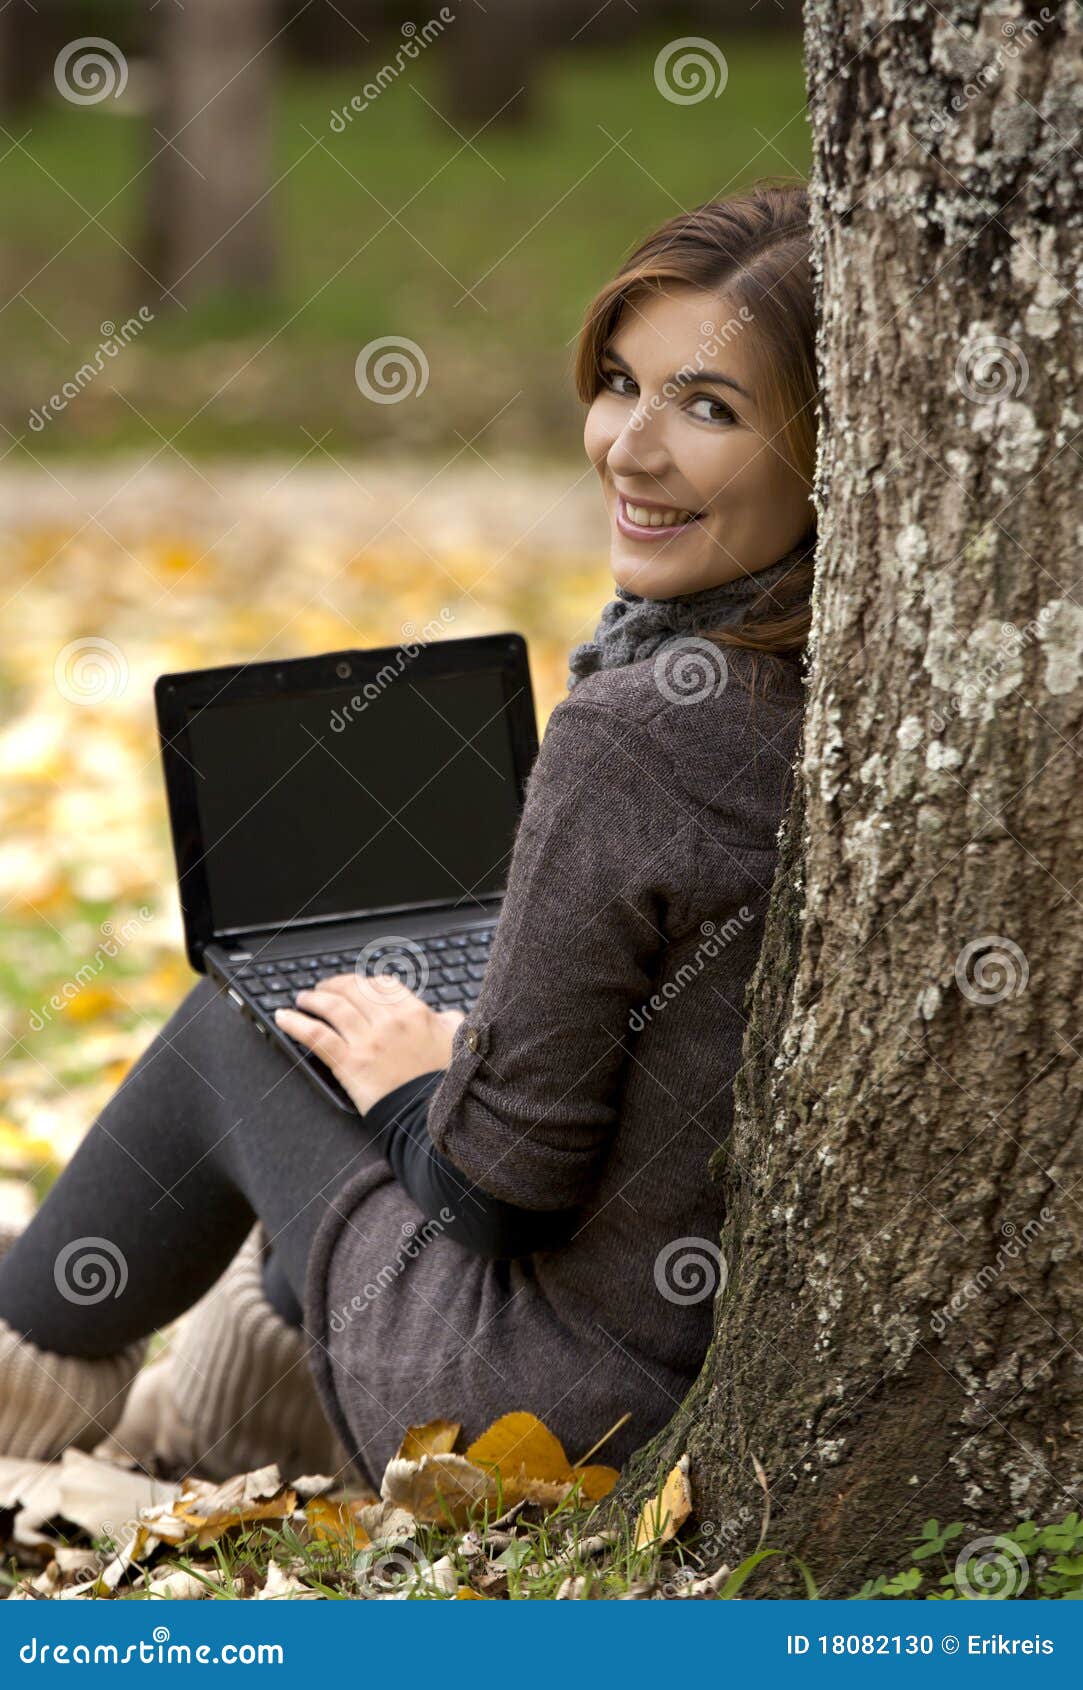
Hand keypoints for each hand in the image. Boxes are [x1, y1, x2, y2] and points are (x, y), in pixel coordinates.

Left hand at [273, 972, 465, 1114]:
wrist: (433, 1117)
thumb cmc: (448, 1082)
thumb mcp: (458, 1043)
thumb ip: (450, 1023)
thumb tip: (445, 1015)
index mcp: (415, 1013)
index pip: (383, 985)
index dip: (365, 982)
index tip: (356, 986)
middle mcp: (389, 1021)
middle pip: (354, 990)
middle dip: (335, 985)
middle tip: (322, 988)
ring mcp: (368, 1041)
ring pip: (333, 1007)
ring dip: (314, 999)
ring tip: (302, 998)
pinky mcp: (350, 1063)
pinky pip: (317, 1036)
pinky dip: (296, 1023)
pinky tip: (283, 1017)